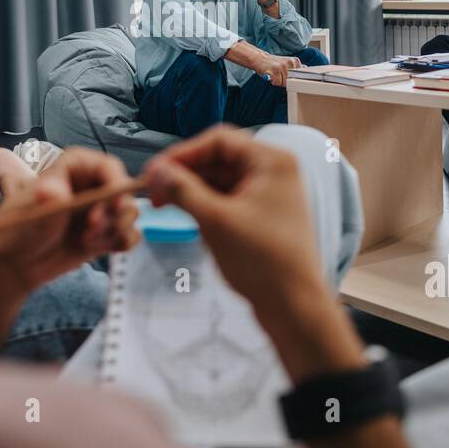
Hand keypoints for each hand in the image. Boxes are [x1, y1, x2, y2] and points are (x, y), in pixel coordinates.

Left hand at [0, 149, 139, 353]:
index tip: (114, 203)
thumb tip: (54, 191)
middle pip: (124, 191)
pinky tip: (102, 249)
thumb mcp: (30, 208)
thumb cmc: (17, 226)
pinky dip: (122, 242)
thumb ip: (46, 198)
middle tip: (92, 226)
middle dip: (116, 210)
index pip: (106, 166)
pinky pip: (129, 234)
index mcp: (74, 169)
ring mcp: (100, 211)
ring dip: (116, 228)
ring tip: (88, 240)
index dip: (116, 181)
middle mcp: (92, 187)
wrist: (13, 263)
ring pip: (128, 214)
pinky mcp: (104, 234)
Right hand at [141, 126, 323, 314]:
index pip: (219, 140)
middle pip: (219, 158)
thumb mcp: (215, 221)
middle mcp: (273, 171)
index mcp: (271, 161)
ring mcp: (269, 194)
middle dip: (185, 173)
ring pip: (220, 180)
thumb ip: (183, 190)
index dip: (182, 153)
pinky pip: (228, 198)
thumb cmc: (262, 261)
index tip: (154, 171)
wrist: (294, 307)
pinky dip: (206, 204)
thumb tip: (156, 169)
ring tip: (164, 206)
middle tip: (154, 193)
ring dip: (192, 190)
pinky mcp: (262, 215)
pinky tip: (187, 216)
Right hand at [258, 53, 301, 86]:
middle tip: (279, 74)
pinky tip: (270, 75)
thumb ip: (296, 67)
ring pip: (284, 83)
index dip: (291, 79)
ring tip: (274, 74)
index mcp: (295, 61)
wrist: (260, 58)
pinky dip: (273, 82)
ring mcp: (282, 66)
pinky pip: (277, 83)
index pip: (298, 77)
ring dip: (278, 82)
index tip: (287, 76)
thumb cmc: (274, 63)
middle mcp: (289, 63)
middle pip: (291, 81)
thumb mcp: (287, 63)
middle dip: (284, 81)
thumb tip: (306, 68)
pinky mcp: (274, 70)